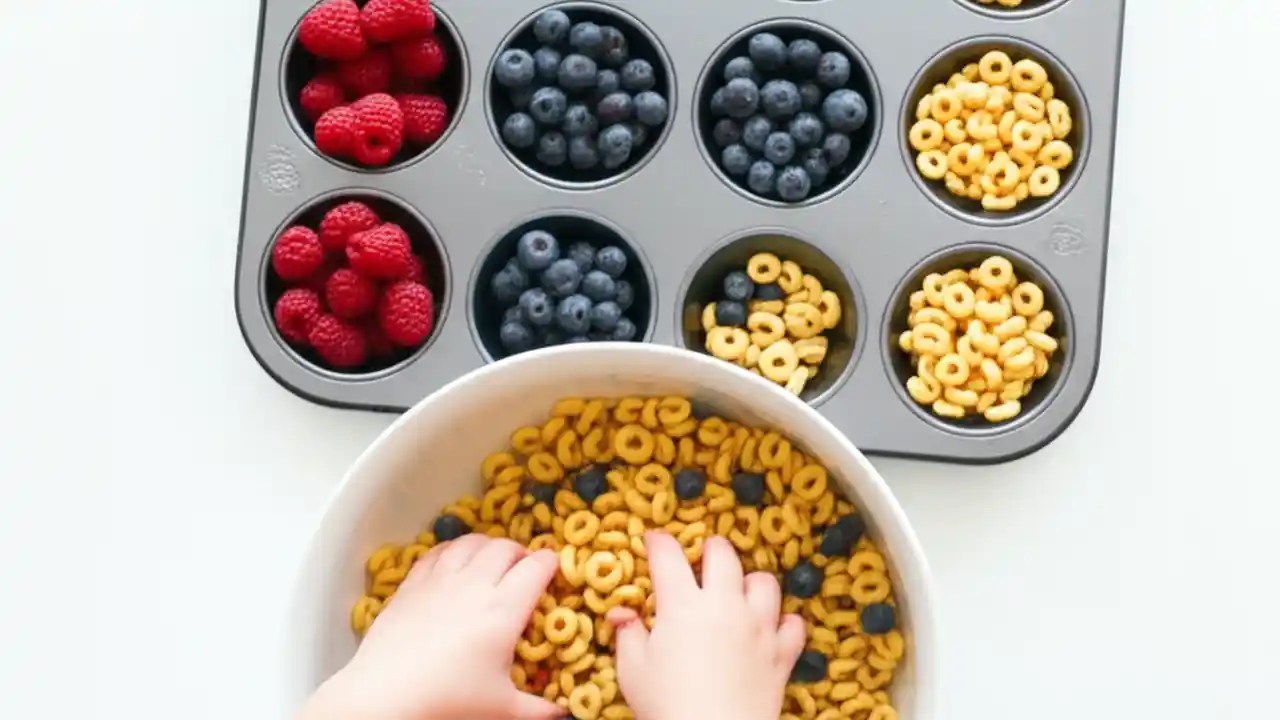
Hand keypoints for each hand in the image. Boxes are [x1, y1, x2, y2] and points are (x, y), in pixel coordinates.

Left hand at [298, 535, 563, 719]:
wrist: (384, 698)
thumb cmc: (448, 702)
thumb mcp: (503, 710)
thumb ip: (541, 710)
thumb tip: (567, 715)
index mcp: (504, 609)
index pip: (537, 567)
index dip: (551, 562)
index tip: (555, 570)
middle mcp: (474, 585)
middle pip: (505, 547)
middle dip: (521, 553)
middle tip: (525, 570)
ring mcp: (439, 581)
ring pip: (470, 542)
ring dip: (487, 546)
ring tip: (492, 560)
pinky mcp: (410, 585)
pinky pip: (436, 552)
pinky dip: (452, 550)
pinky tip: (454, 562)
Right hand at [607, 533, 805, 719]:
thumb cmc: (666, 705)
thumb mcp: (632, 670)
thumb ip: (627, 634)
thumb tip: (621, 613)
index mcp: (682, 604)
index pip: (667, 555)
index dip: (657, 542)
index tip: (652, 540)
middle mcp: (724, 605)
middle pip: (723, 554)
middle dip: (709, 550)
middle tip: (700, 562)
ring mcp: (758, 627)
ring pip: (765, 582)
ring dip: (750, 583)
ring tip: (738, 594)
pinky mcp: (781, 653)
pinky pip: (793, 625)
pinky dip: (783, 623)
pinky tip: (770, 629)